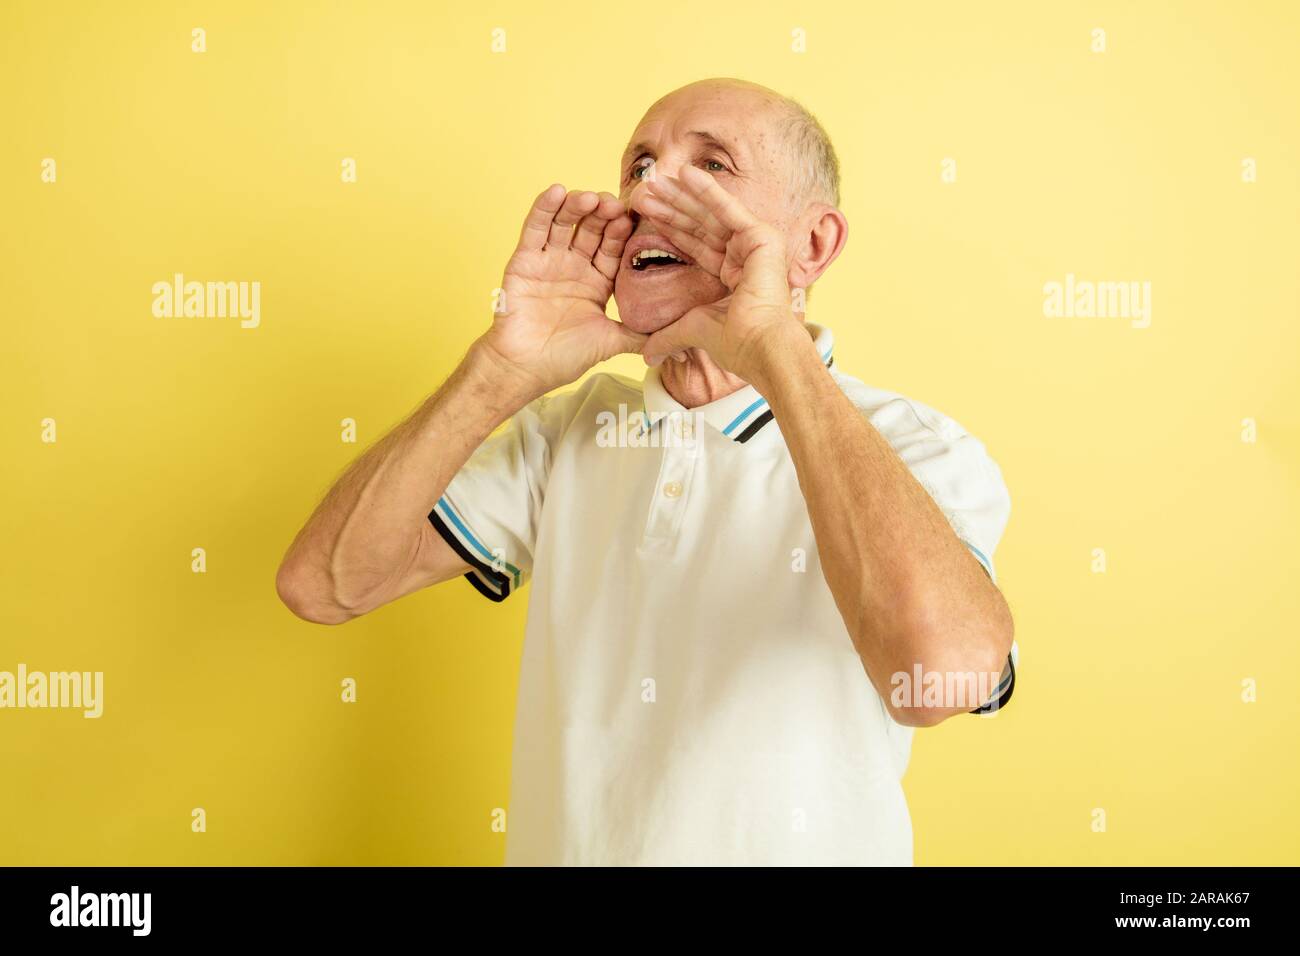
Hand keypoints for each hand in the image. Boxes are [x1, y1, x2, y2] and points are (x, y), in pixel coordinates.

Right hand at [477, 186, 645, 398]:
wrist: (525, 369)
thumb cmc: (565, 358)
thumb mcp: (611, 342)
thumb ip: (640, 334)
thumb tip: (679, 341)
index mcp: (597, 281)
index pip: (613, 247)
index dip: (622, 232)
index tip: (634, 217)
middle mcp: (574, 267)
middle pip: (591, 229)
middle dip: (603, 214)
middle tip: (614, 203)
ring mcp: (548, 261)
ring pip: (564, 223)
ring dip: (577, 206)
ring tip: (589, 198)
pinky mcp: (524, 261)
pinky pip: (534, 230)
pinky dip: (544, 209)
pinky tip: (556, 191)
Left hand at [632, 166, 809, 383]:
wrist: (760, 347)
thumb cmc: (736, 343)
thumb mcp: (692, 330)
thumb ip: (668, 336)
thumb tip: (647, 356)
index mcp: (731, 274)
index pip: (694, 243)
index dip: (669, 227)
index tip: (644, 212)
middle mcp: (743, 255)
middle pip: (699, 225)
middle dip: (670, 207)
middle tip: (643, 189)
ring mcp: (755, 244)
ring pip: (709, 215)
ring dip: (681, 196)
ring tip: (654, 179)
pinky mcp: (762, 237)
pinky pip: (728, 209)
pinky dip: (707, 190)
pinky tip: (685, 173)